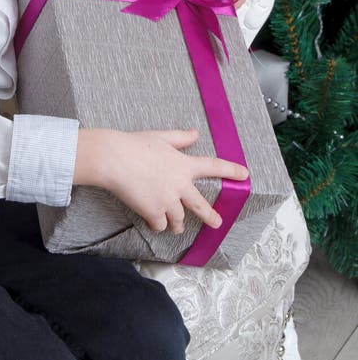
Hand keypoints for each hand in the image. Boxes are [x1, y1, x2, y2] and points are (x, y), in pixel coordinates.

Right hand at [74, 128, 248, 233]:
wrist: (114, 159)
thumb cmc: (134, 144)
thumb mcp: (160, 137)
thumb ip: (180, 138)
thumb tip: (195, 134)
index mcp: (183, 164)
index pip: (213, 166)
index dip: (231, 170)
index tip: (245, 175)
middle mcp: (180, 185)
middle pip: (200, 206)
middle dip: (210, 216)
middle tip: (217, 223)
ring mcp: (168, 200)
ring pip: (178, 219)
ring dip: (176, 223)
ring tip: (174, 226)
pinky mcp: (153, 212)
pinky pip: (159, 224)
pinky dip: (157, 224)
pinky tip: (152, 221)